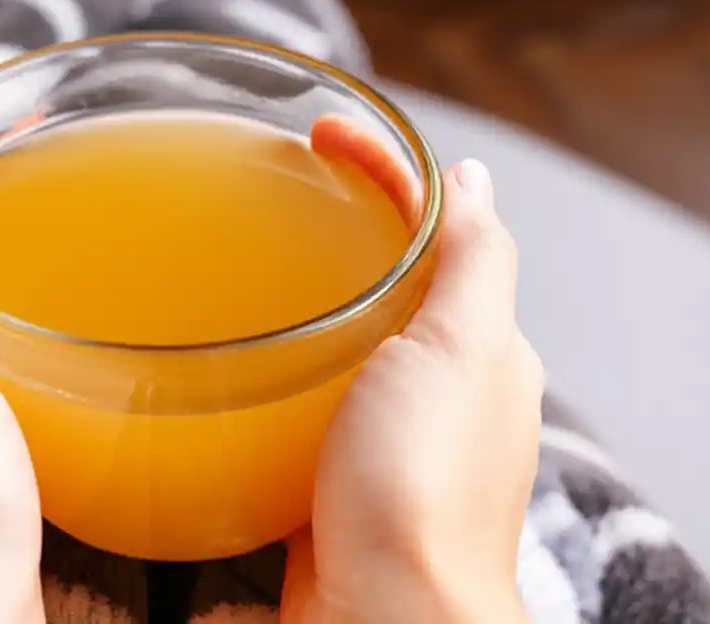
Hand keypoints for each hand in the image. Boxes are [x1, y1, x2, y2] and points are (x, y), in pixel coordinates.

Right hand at [283, 119, 543, 622]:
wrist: (380, 616)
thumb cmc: (423, 491)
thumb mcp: (463, 351)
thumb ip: (475, 260)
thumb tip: (473, 179)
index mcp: (478, 346)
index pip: (433, 227)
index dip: (380, 169)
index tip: (316, 135)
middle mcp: (436, 387)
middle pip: (387, 276)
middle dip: (335, 226)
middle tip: (268, 192)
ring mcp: (381, 434)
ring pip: (342, 338)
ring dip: (299, 294)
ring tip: (237, 264)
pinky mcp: (330, 475)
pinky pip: (304, 400)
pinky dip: (275, 366)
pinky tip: (231, 360)